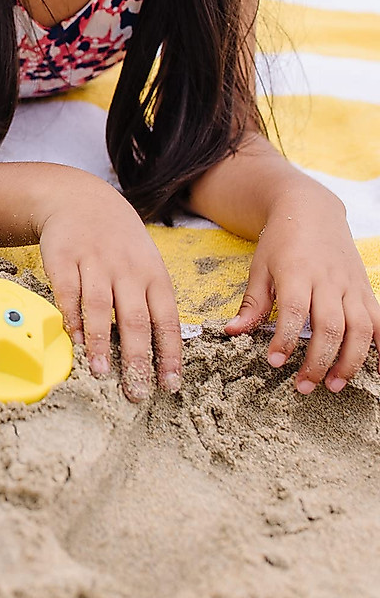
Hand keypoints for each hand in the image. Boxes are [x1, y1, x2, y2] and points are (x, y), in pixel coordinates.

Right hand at [38, 178, 182, 400]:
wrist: (79, 199)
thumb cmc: (118, 243)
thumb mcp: (145, 263)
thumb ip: (151, 301)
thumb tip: (159, 351)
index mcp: (153, 275)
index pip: (167, 320)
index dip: (170, 354)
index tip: (170, 385)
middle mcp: (127, 269)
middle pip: (136, 319)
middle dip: (138, 359)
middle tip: (137, 392)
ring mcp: (95, 262)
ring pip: (101, 308)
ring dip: (100, 343)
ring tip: (102, 373)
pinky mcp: (64, 258)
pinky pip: (68, 293)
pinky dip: (71, 318)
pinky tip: (73, 341)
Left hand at [224, 187, 379, 391]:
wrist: (311, 211)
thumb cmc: (280, 242)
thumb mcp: (260, 268)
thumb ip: (252, 303)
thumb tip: (232, 332)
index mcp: (297, 273)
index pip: (293, 311)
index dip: (285, 339)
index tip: (275, 362)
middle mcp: (329, 280)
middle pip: (329, 326)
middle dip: (318, 360)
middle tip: (304, 387)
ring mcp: (352, 286)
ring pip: (360, 328)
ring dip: (350, 361)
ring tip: (333, 385)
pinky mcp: (366, 290)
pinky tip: (377, 369)